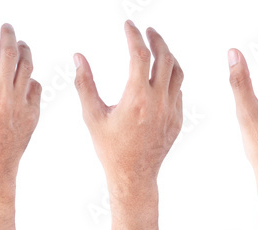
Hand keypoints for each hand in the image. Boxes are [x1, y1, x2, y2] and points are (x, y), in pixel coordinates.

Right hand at [0, 20, 40, 201]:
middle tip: (6, 26)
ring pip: (28, 67)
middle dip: (8, 35)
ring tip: (20, 43)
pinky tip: (24, 74)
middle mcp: (2, 95)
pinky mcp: (33, 113)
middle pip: (10, 53)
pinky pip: (36, 87)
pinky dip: (30, 77)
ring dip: (25, 51)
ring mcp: (21, 104)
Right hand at [74, 21, 182, 198]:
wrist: (134, 175)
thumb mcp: (92, 115)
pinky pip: (179, 91)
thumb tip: (78, 56)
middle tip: (147, 30)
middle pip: (165, 58)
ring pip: (178, 73)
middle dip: (156, 39)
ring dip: (168, 56)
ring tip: (157, 46)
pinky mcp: (178, 119)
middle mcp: (159, 102)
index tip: (128, 25)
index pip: (140, 55)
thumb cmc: (110, 148)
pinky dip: (171, 77)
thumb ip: (85, 83)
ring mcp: (172, 110)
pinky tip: (160, 74)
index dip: (134, 36)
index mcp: (137, 98)